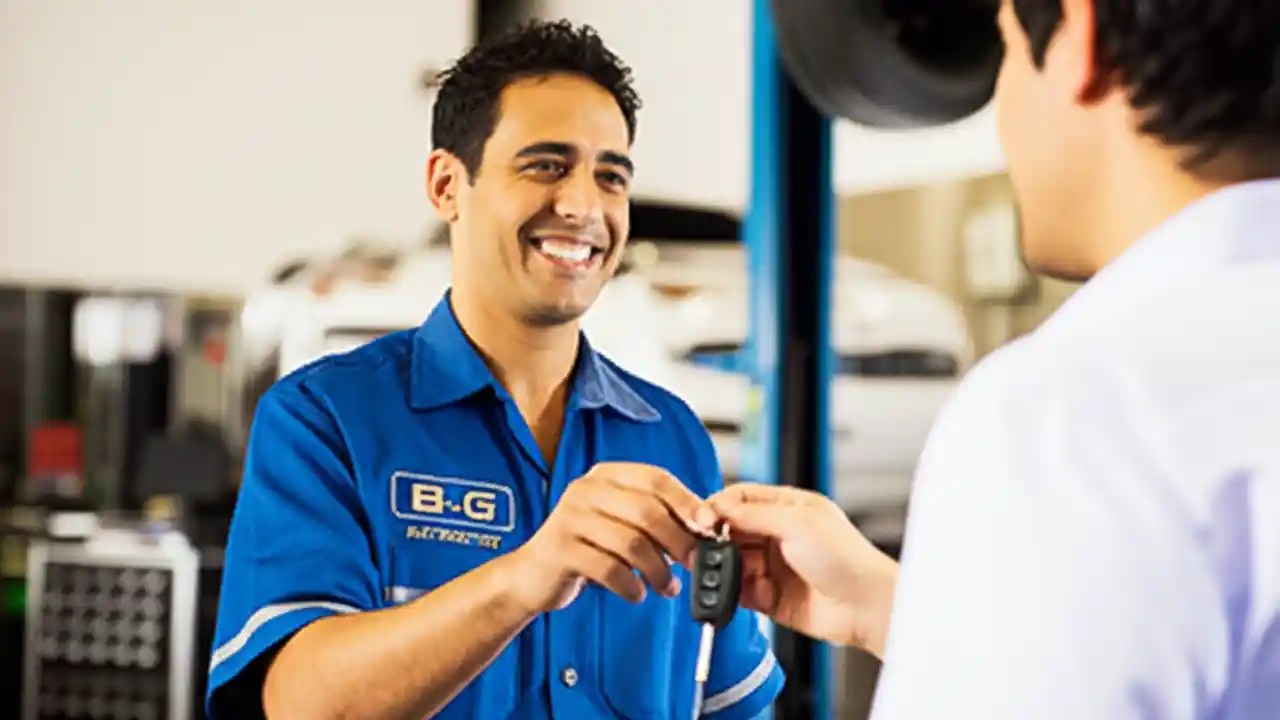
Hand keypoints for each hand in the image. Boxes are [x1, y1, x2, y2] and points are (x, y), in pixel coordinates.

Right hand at [509, 462, 704, 613]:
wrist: (531, 576)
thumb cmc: (586, 549)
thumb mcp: (619, 524)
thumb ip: (655, 519)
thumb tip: (704, 527)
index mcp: (605, 475)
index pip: (655, 478)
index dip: (686, 502)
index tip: (708, 526)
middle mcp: (586, 490)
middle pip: (648, 511)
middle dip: (678, 542)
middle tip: (693, 564)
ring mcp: (570, 517)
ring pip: (632, 543)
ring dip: (658, 571)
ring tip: (665, 587)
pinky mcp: (560, 550)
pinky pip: (610, 569)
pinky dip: (631, 586)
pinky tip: (636, 593)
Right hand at [696, 484, 898, 656]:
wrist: (865, 606)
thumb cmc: (848, 559)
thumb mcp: (796, 523)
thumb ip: (753, 514)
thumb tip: (719, 506)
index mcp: (788, 508)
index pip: (741, 499)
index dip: (718, 507)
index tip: (702, 519)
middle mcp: (779, 535)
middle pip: (732, 531)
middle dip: (718, 540)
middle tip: (708, 549)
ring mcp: (775, 566)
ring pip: (733, 563)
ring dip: (729, 569)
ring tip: (735, 574)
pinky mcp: (772, 597)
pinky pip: (742, 592)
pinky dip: (741, 593)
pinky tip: (757, 592)